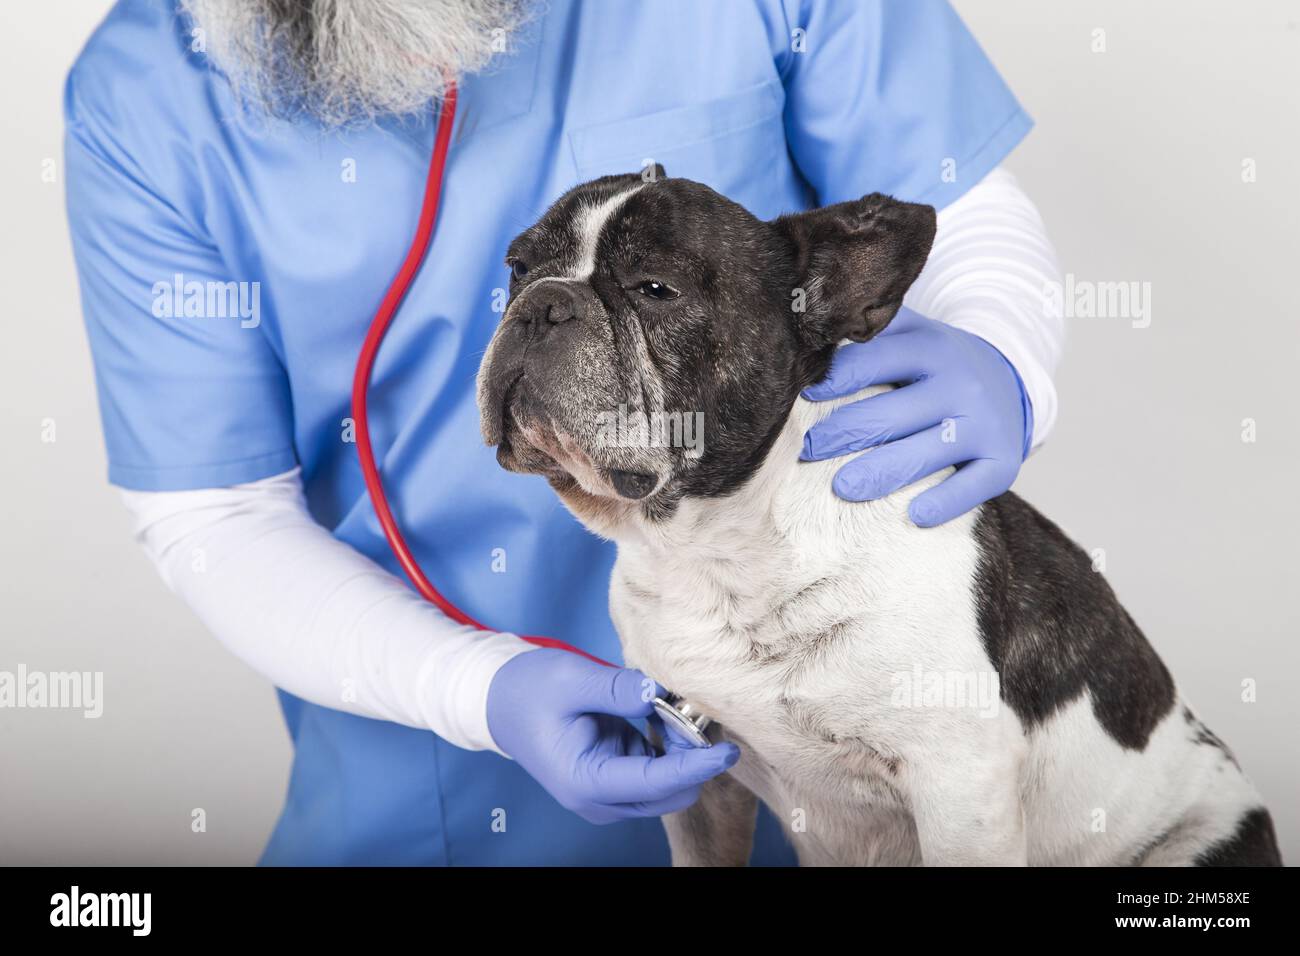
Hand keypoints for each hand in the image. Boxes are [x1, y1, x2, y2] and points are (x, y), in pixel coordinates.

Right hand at [486, 649, 739, 823]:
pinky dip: (670, 748)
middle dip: (692, 758)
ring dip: (683, 752)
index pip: (654, 783)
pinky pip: (657, 771)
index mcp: (585, 781)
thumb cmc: (530, 690)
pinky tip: (666, 715)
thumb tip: (660, 692)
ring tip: (678, 707)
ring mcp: (609, 793)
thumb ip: (616, 688)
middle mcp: (600, 799)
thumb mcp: (570, 679)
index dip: (696, 768)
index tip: (727, 750)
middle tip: (695, 710)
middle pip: (668, 792)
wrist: (501, 701)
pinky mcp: (617, 778)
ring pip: (667, 784)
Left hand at [800, 307, 1032, 526]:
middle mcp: (961, 385)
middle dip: (844, 433)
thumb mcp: (914, 333)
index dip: (837, 379)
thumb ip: (873, 331)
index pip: (876, 361)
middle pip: (893, 414)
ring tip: (842, 487)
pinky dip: (945, 502)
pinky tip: (914, 516)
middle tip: (808, 450)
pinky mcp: (1002, 461)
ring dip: (880, 473)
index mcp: (933, 348)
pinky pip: (972, 486)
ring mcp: (984, 424)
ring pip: (926, 452)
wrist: (1010, 381)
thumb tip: (813, 330)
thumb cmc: (939, 364)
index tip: (804, 396)